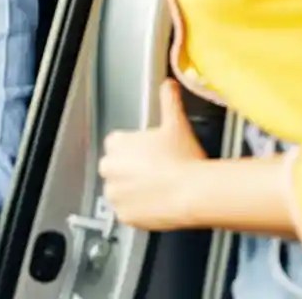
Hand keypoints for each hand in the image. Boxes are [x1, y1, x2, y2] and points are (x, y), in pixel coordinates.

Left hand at [98, 79, 207, 230]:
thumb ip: (169, 101)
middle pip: (116, 168)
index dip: (136, 150)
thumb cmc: (183, 159)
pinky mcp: (124, 215)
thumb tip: (168, 85)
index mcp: (116, 144)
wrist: (192, 193)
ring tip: (158, 189)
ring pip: (121, 191)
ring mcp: (115, 194)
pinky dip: (139, 210)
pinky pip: (128, 212)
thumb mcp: (176, 124)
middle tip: (156, 172)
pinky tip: (156, 204)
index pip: (118, 145)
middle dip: (132, 170)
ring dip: (134, 191)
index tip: (150, 154)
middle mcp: (109, 168)